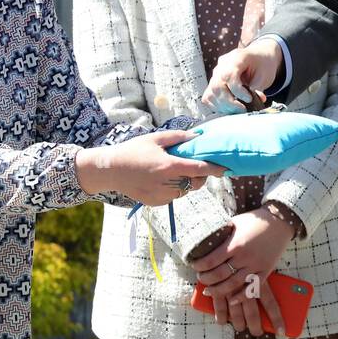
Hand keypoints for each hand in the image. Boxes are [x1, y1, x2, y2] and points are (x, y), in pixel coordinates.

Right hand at [76, 130, 225, 204]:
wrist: (110, 170)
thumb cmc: (133, 150)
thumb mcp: (155, 139)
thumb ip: (178, 137)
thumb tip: (197, 135)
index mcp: (169, 166)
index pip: (199, 169)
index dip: (215, 169)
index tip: (227, 169)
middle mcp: (168, 184)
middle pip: (195, 183)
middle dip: (200, 176)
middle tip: (195, 165)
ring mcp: (161, 196)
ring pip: (185, 191)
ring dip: (186, 182)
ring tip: (174, 170)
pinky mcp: (155, 203)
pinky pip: (173, 197)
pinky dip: (174, 189)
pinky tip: (162, 179)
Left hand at [191, 209, 294, 335]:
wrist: (280, 221)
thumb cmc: (254, 220)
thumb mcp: (235, 222)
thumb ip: (222, 233)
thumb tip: (203, 239)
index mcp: (235, 244)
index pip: (211, 261)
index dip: (199, 266)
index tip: (194, 266)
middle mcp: (244, 257)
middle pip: (219, 275)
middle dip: (206, 279)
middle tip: (200, 278)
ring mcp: (256, 265)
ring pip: (233, 285)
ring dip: (218, 290)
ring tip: (209, 291)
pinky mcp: (266, 271)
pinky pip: (252, 288)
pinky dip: (240, 297)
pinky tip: (231, 300)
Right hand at [204, 38, 282, 113]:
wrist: (260, 57)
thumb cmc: (263, 65)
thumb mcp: (265, 75)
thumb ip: (257, 89)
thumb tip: (251, 105)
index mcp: (237, 57)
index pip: (228, 75)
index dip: (237, 91)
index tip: (249, 99)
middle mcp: (222, 64)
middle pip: (216, 86)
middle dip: (229, 102)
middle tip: (242, 109)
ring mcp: (216, 73)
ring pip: (211, 93)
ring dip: (224, 106)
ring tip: (238, 110)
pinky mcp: (213, 82)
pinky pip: (209, 97)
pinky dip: (218, 106)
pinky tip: (230, 108)